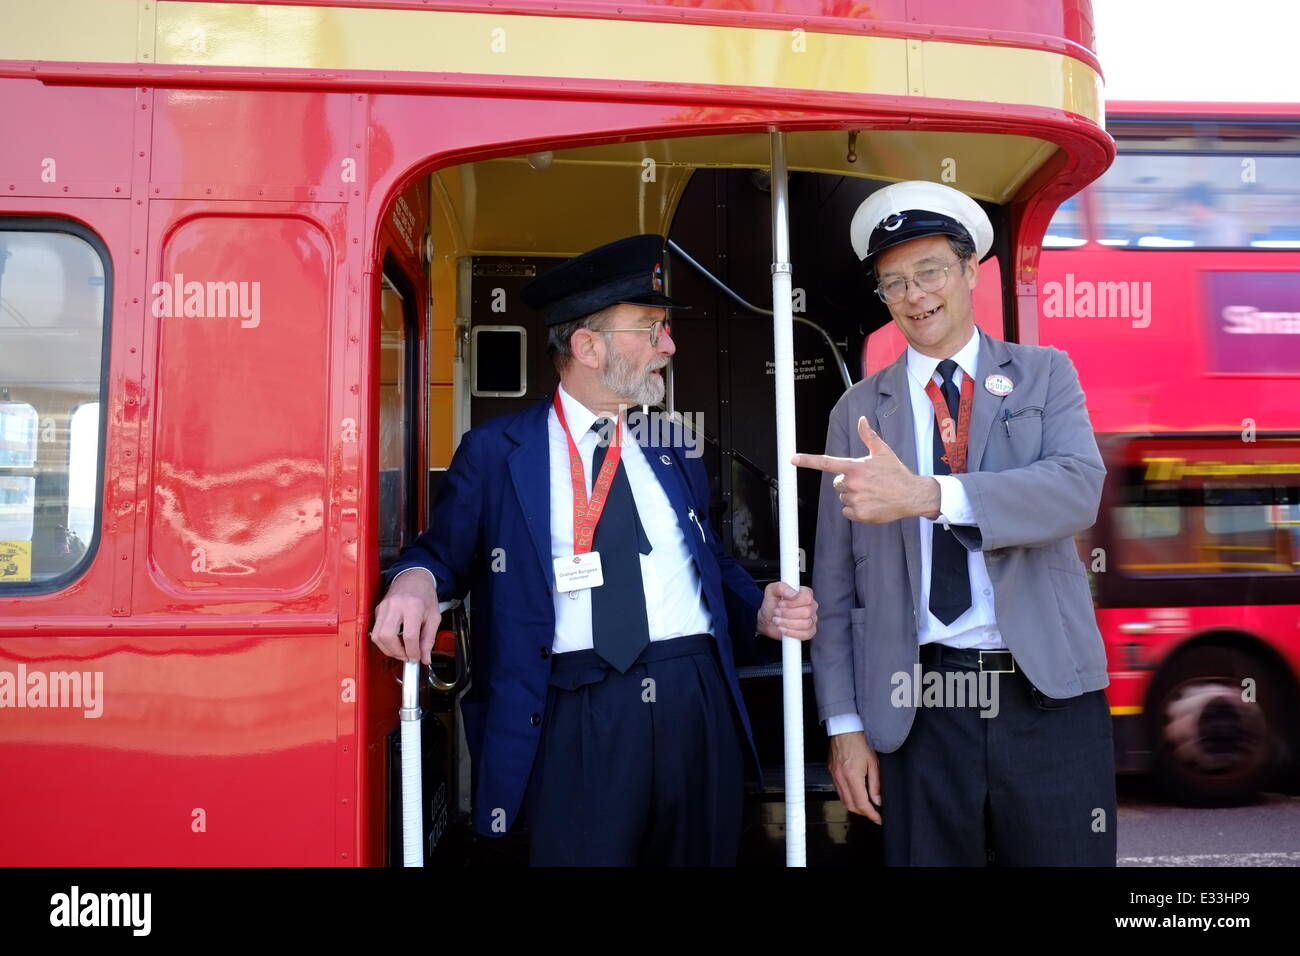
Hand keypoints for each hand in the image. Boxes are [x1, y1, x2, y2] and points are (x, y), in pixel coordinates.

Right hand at [370, 571, 440, 665]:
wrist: (414, 578)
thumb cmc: (425, 595)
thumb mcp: (434, 617)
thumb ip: (429, 639)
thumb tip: (425, 657)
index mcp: (412, 606)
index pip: (409, 635)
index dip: (412, 651)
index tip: (416, 658)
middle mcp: (395, 606)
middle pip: (388, 636)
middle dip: (397, 652)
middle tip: (407, 656)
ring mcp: (384, 607)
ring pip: (377, 636)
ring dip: (388, 649)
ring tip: (400, 651)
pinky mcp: (377, 610)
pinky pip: (375, 631)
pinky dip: (384, 641)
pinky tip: (394, 641)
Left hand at [757, 582, 816, 640]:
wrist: (767, 620)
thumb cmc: (771, 604)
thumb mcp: (771, 591)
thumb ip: (781, 587)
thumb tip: (793, 594)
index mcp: (804, 594)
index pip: (807, 597)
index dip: (793, 602)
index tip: (781, 603)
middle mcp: (810, 606)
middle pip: (806, 611)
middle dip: (787, 613)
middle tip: (777, 612)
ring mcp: (811, 620)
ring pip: (806, 624)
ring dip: (787, 623)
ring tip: (777, 620)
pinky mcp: (809, 632)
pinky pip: (806, 634)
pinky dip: (792, 632)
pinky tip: (782, 629)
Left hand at [792, 416, 940, 523]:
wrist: (911, 495)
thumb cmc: (896, 473)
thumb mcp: (883, 452)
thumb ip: (869, 436)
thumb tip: (862, 420)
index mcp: (855, 467)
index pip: (827, 462)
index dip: (808, 460)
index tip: (792, 459)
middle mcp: (852, 483)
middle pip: (837, 484)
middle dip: (848, 483)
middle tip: (867, 482)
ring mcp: (855, 499)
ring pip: (843, 497)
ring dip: (853, 496)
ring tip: (872, 493)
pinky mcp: (859, 514)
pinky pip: (847, 511)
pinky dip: (855, 510)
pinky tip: (870, 504)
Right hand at [829, 730, 881, 823]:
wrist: (844, 729)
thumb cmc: (859, 741)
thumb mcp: (873, 763)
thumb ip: (875, 784)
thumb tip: (877, 800)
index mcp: (852, 776)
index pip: (862, 803)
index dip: (871, 814)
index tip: (878, 819)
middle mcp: (841, 778)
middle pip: (851, 805)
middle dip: (863, 813)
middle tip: (874, 814)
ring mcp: (834, 776)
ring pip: (844, 800)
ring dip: (855, 806)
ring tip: (866, 806)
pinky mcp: (832, 772)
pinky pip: (839, 791)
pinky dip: (847, 797)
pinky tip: (855, 794)